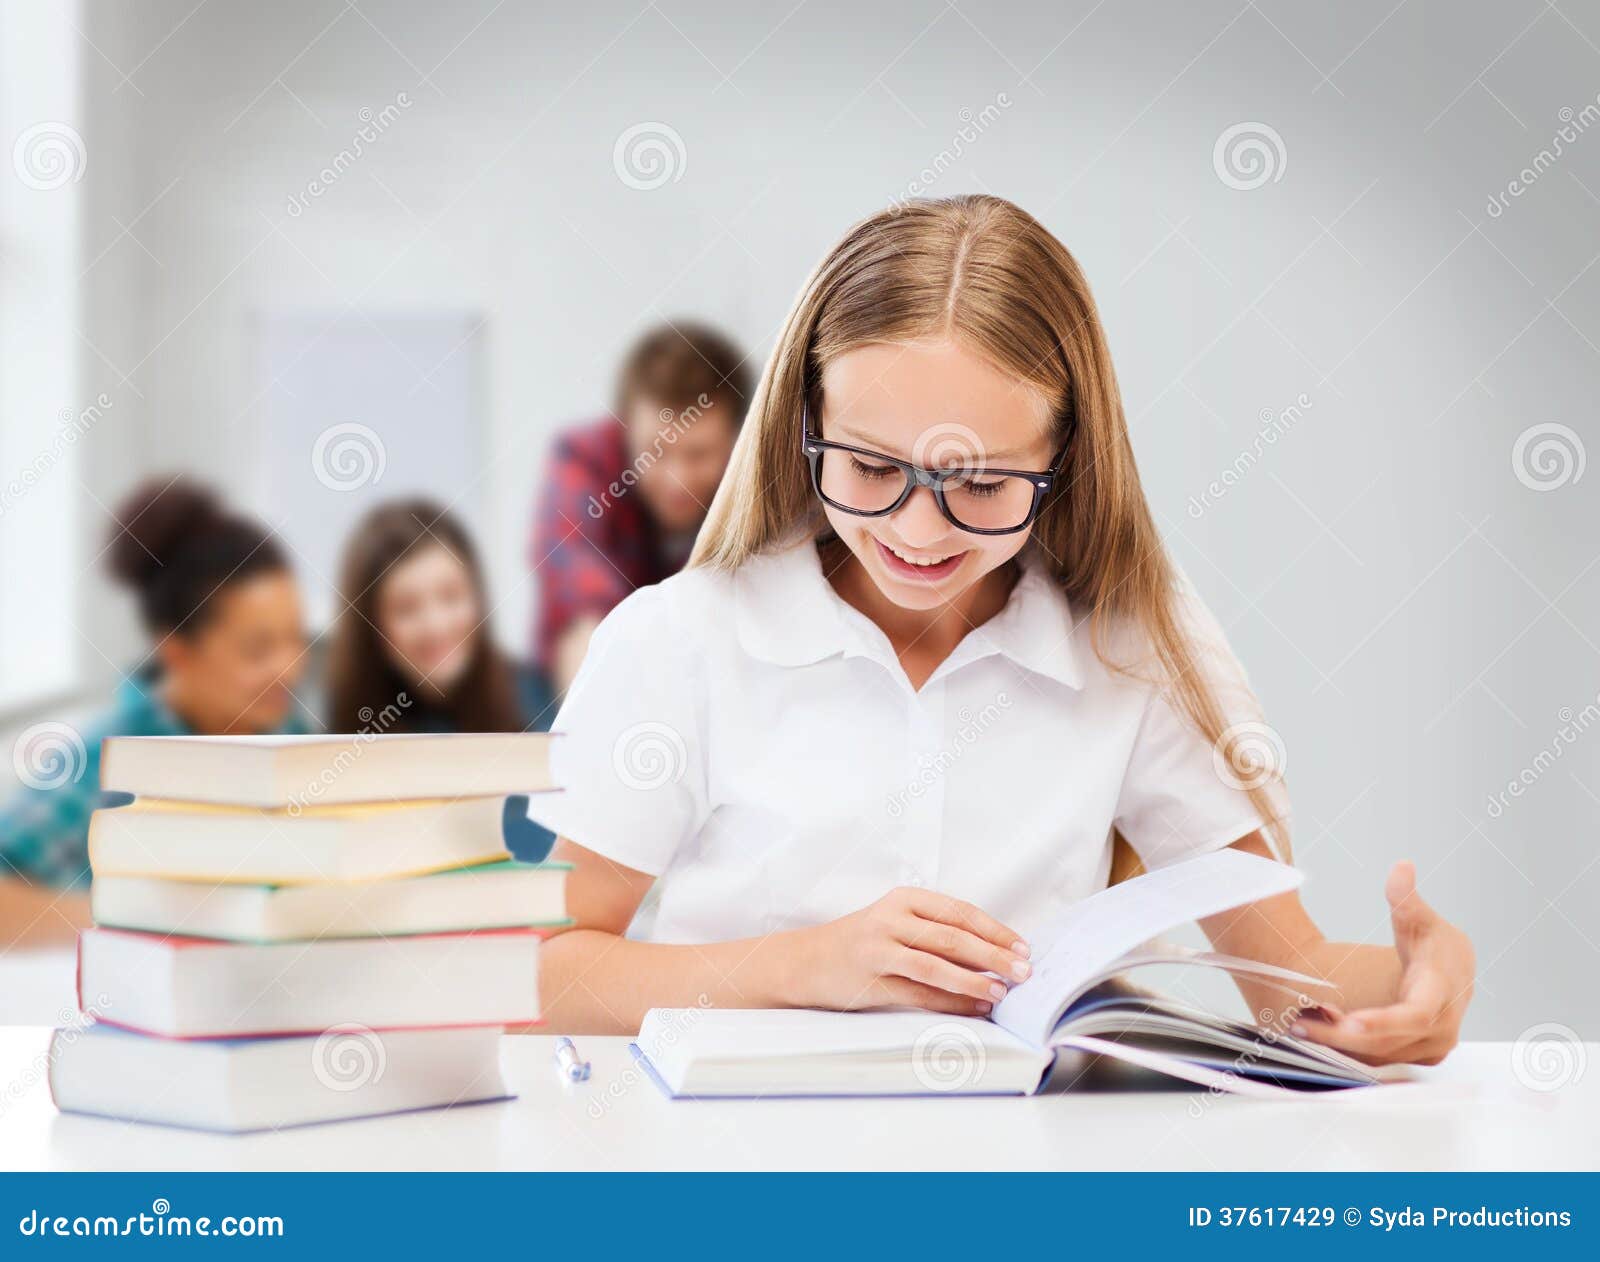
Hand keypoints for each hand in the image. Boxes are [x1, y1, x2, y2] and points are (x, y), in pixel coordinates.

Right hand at [787, 887, 1031, 1016]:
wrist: (807, 960)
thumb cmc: (862, 940)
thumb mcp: (897, 921)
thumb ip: (937, 931)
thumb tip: (993, 954)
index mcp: (904, 898)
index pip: (959, 912)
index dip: (995, 930)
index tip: (1022, 948)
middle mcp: (891, 919)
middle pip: (952, 937)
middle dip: (993, 955)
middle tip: (1023, 972)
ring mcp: (878, 950)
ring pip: (936, 966)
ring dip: (974, 981)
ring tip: (1001, 992)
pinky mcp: (872, 981)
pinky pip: (919, 994)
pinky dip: (951, 1003)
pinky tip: (974, 1008)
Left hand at [1295, 861, 1474, 1065]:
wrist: (1456, 971)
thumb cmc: (1434, 943)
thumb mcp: (1420, 918)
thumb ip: (1406, 897)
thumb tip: (1401, 867)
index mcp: (1442, 991)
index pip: (1415, 1014)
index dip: (1384, 1021)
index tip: (1349, 1022)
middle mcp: (1441, 1025)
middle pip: (1389, 1041)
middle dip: (1343, 1037)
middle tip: (1302, 1026)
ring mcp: (1430, 1045)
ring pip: (1382, 1055)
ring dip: (1341, 1046)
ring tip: (1300, 1027)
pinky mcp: (1418, 1054)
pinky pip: (1382, 1058)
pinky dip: (1350, 1050)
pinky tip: (1319, 1033)